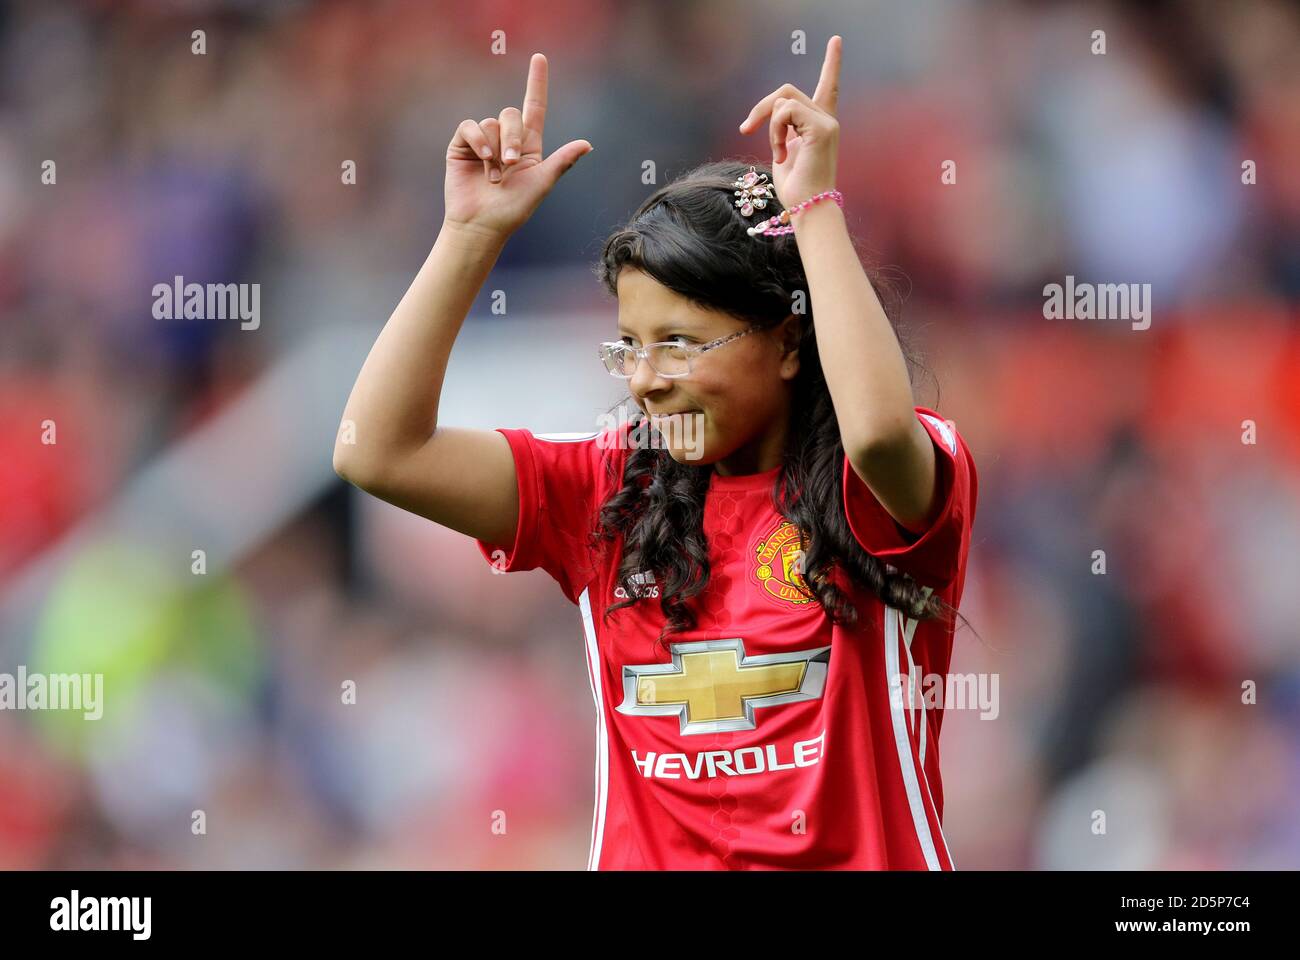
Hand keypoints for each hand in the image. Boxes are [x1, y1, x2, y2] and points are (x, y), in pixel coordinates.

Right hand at [443, 53, 592, 239]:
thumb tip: (587, 144)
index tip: (539, 57)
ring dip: (495, 150)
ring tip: (495, 176)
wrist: (482, 224)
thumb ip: (562, 161)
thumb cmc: (513, 209)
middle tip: (511, 164)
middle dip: (512, 137)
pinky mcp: (463, 145)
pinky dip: (478, 141)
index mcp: (528, 146)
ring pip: (491, 122)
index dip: (537, 82)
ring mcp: (483, 142)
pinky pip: (470, 126)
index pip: (534, 107)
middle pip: (511, 113)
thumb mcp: (542, 183)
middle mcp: (506, 140)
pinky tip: (483, 161)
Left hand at [737, 35, 840, 210]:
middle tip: (746, 128)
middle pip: (786, 92)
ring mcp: (827, 122)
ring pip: (783, 100)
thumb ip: (782, 131)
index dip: (832, 64)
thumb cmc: (796, 190)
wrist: (808, 209)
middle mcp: (827, 119)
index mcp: (819, 125)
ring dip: (769, 126)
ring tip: (777, 152)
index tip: (835, 40)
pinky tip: (781, 153)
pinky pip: (785, 111)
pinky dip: (775, 130)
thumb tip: (770, 116)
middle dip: (761, 108)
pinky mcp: (821, 128)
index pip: (828, 88)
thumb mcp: (784, 153)